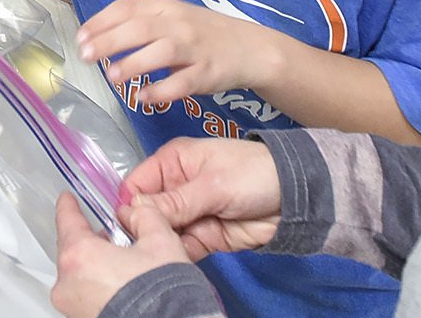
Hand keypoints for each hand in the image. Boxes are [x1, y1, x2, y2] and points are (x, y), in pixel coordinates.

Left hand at [51, 194, 191, 317]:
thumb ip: (144, 217)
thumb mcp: (161, 242)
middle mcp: (68, 286)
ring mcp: (74, 309)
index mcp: (80, 256)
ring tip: (127, 268)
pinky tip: (125, 288)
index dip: (69, 206)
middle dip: (92, 242)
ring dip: (97, 267)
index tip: (68, 200)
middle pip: (74, 250)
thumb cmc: (163, 298)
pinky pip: (87, 297)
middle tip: (115, 239)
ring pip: (80, 276)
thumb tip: (136, 212)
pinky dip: (101, 289)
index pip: (66, 220)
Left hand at [78, 0, 282, 110]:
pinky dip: (161, 90)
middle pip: (140, 28)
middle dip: (109, 41)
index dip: (101, 21)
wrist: (250, 48)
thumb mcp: (171, 16)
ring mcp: (195, 47)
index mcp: (164, 6)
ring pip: (161, 52)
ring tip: (112, 77)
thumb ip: (140, 21)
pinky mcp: (208, 72)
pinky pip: (182, 82)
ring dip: (134, 64)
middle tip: (86, 56)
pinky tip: (143, 98)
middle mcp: (178, 23)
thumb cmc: (201, 32)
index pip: (127, 7)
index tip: (80, 37)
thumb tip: (96, 34)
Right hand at [122, 138, 282, 259]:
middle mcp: (176, 187)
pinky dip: (178, 255)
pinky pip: (182, 248)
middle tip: (144, 242)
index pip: (137, 183)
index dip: (129, 204)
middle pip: (146, 212)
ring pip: (162, 233)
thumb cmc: (256, 173)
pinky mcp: (204, 236)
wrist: (294, 200)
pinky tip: (175, 259)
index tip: (125, 224)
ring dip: (161, 244)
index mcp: (173, 162)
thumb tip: (134, 209)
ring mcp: (190, 214)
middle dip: (144, 228)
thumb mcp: (213, 184)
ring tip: (160, 252)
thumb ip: (175, 201)